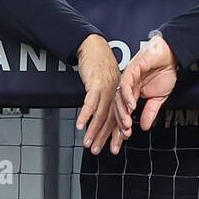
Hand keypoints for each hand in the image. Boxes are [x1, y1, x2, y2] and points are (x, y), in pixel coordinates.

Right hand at [76, 33, 120, 154]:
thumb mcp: (104, 83)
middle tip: (98, 151)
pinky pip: (90, 103)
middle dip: (104, 138)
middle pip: (110, 120)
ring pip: (101, 114)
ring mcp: (106, 90)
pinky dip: (85, 115)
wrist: (93, 46)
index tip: (113, 148)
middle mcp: (114, 94)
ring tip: (87, 143)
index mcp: (117, 96)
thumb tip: (100, 113)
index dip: (116, 135)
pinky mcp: (96, 84)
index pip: (117, 119)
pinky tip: (80, 125)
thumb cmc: (98, 64)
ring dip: (94, 131)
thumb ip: (104, 98)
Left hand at [115, 33, 179, 142]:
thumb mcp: (158, 98)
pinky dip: (127, 96)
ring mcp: (126, 80)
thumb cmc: (164, 73)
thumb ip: (149, 112)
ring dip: (122, 112)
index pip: (122, 113)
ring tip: (126, 123)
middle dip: (118, 123)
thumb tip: (144, 126)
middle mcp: (125, 89)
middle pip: (116, 109)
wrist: (170, 56)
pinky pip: (125, 85)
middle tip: (122, 134)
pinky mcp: (130, 71)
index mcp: (130, 95)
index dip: (122, 127)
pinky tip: (131, 105)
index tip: (123, 139)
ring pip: (118, 99)